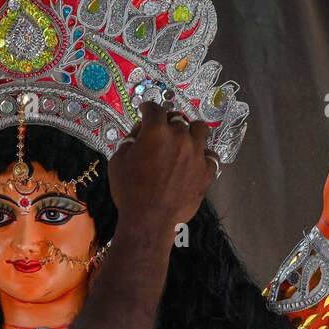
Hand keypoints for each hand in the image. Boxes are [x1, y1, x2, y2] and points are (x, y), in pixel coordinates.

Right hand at [109, 102, 214, 235]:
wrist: (150, 220)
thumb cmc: (129, 192)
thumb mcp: (118, 162)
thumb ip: (129, 142)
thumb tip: (139, 133)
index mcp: (156, 131)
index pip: (154, 109)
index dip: (148, 108)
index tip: (146, 110)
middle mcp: (180, 137)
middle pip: (178, 118)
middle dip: (168, 122)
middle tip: (163, 132)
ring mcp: (196, 153)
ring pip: (200, 130)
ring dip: (191, 131)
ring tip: (185, 140)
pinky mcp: (207, 171)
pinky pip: (210, 155)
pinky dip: (202, 155)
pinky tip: (195, 160)